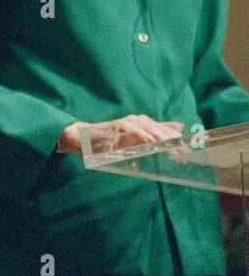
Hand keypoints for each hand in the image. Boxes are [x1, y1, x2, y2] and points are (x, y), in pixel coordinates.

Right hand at [57, 115, 184, 154]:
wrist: (83, 137)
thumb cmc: (109, 140)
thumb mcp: (133, 139)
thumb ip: (155, 132)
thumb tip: (180, 127)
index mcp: (143, 124)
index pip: (165, 130)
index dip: (178, 139)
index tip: (191, 151)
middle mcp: (137, 120)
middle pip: (160, 129)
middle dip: (174, 141)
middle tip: (186, 154)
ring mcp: (126, 123)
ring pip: (149, 128)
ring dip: (162, 138)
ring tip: (174, 148)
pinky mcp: (116, 127)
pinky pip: (133, 131)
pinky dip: (143, 136)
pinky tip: (152, 142)